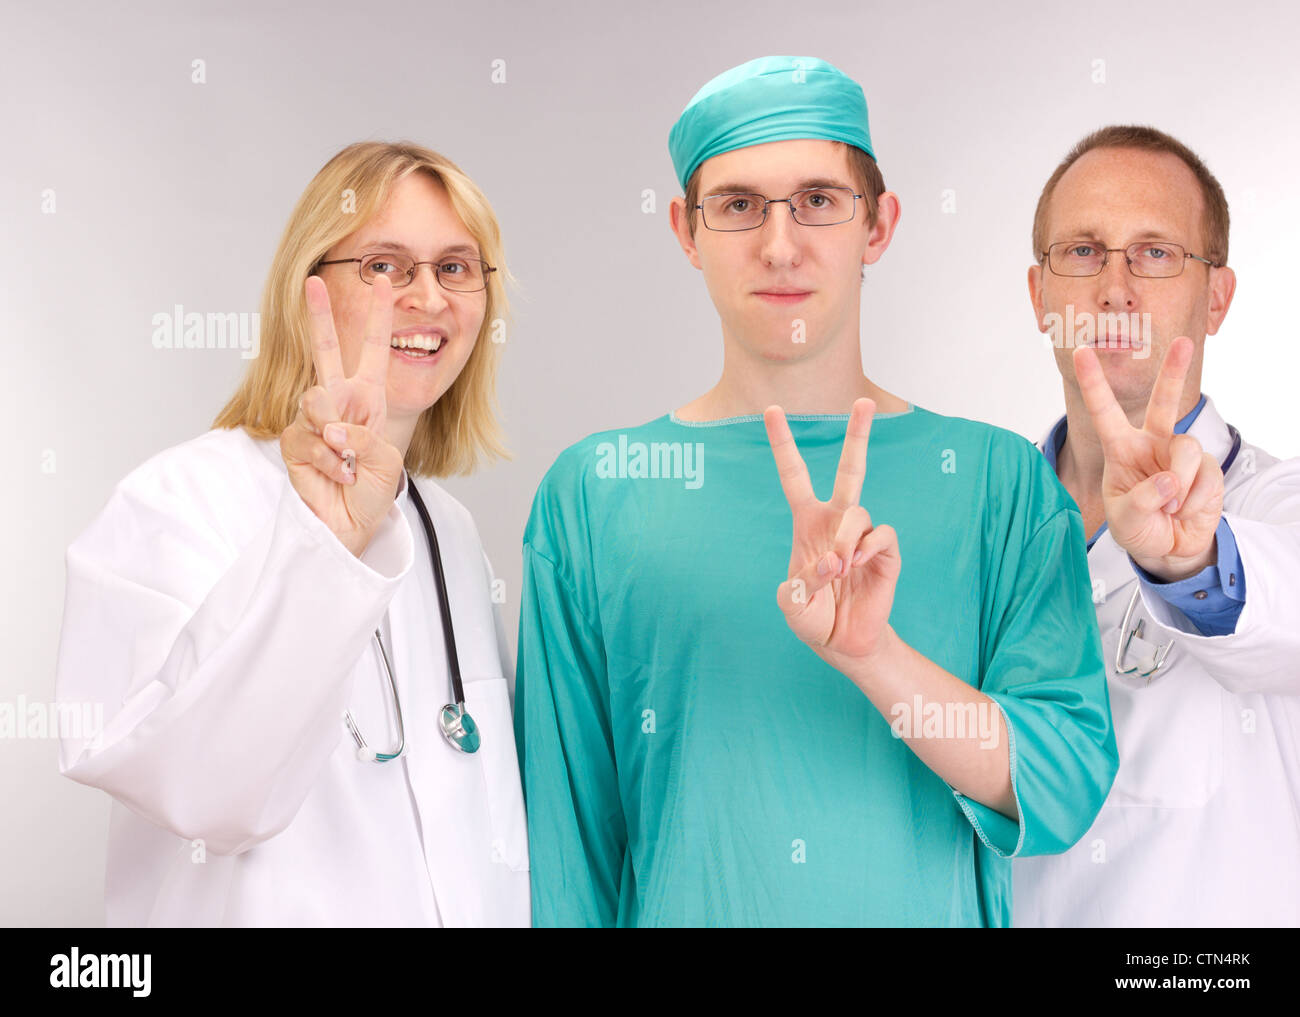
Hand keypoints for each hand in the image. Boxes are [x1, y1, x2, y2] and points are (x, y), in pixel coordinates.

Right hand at [280, 275, 404, 556]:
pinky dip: (327, 458)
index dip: (378, 317)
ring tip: (347, 459)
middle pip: (325, 351)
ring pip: (316, 401)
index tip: (380, 282)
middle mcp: (340, 403)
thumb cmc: (371, 493)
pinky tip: (338, 472)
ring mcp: (314, 421)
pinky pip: (306, 436)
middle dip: (320, 316)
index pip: (373, 351)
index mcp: (368, 400)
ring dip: (335, 432)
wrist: (349, 525)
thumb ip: (362, 435)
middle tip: (313, 282)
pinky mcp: (294, 442)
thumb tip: (331, 426)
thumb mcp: (385, 460)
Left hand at [763, 398, 900, 670]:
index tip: (772, 409)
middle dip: (858, 434)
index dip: (783, 443)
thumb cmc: (811, 616)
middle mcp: (837, 521)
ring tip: (837, 569)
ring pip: (858, 511)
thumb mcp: (790, 603)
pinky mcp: (886, 553)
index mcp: (807, 521)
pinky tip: (858, 565)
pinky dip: (867, 548)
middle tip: (864, 400)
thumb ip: (799, 586)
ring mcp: (863, 535)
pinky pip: (881, 534)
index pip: (794, 474)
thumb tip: (833, 564)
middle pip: (850, 469)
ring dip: (844, 540)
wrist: (842, 642)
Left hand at [1074, 335, 1222, 579]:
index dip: (1094, 382)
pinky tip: (1185, 510)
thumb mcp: (1125, 519)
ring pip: (1185, 449)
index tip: (1081, 352)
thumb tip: (1170, 480)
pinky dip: (1193, 500)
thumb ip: (1141, 500)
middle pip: (1164, 402)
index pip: (1105, 412)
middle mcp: (1152, 444)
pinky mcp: (1207, 468)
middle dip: (1174, 371)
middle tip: (1183, 343)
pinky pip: (1203, 476)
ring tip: (1170, 506)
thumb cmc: (1138, 528)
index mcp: (1121, 449)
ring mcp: (1180, 454)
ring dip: (1178, 483)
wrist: (1169, 548)